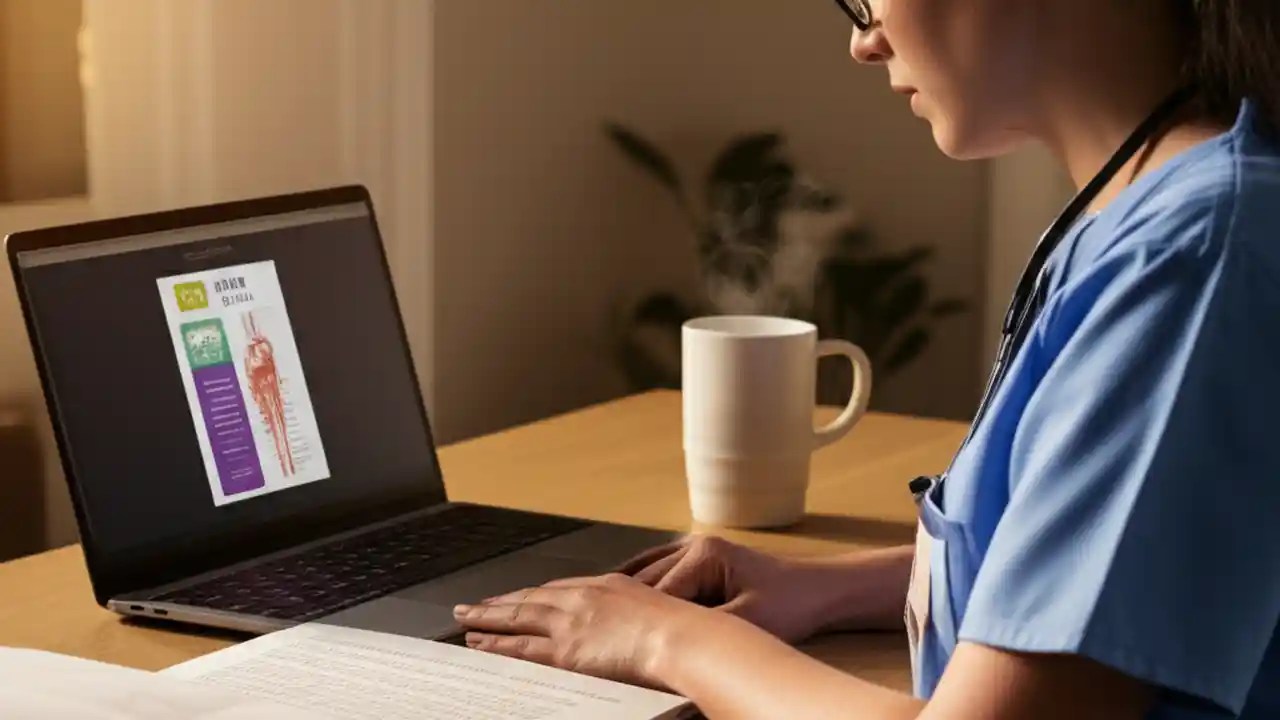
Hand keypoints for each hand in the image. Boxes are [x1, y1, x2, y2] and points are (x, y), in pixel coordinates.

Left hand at [453, 572, 720, 688]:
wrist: (684, 636)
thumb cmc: (685, 630)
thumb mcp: (661, 607)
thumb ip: (639, 612)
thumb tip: (634, 625)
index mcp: (608, 586)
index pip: (560, 590)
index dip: (534, 596)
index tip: (517, 598)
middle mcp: (584, 599)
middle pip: (532, 599)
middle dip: (502, 603)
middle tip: (474, 606)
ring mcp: (572, 623)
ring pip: (519, 619)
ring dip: (489, 620)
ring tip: (466, 621)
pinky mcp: (567, 650)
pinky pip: (523, 648)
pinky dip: (498, 645)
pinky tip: (481, 645)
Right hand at [621, 536, 909, 640]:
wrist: (819, 590)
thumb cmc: (791, 603)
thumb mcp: (747, 621)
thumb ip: (705, 628)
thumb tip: (668, 640)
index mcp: (704, 554)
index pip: (659, 594)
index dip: (638, 621)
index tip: (612, 641)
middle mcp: (693, 545)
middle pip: (646, 583)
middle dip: (623, 607)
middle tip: (593, 630)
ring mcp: (694, 549)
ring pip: (646, 574)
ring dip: (625, 596)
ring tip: (593, 614)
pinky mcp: (699, 559)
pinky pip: (656, 570)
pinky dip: (637, 585)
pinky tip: (615, 596)